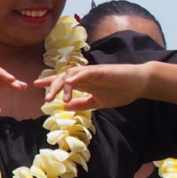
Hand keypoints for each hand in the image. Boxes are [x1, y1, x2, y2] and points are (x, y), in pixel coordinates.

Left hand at [36, 62, 152, 112]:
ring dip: (61, 84)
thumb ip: (81, 104)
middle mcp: (85, 75)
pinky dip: (76, 76)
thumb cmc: (120, 91)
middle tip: (45, 98)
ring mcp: (93, 72)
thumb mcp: (97, 102)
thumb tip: (65, 107)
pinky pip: (86, 72)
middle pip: (63, 77)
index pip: (63, 81)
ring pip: (71, 74)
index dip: (50, 83)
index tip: (37, 86)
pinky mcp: (101, 71)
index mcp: (84, 82)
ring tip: (53, 96)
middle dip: (52, 86)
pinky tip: (69, 82)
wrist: (139, 84)